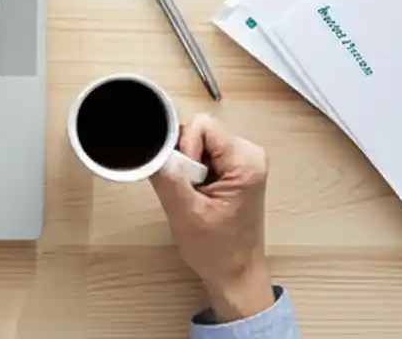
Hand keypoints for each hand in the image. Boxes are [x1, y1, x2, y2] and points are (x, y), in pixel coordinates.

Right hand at [149, 113, 275, 322]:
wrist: (235, 274)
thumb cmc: (218, 251)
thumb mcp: (185, 213)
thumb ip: (167, 177)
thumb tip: (150, 149)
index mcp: (246, 162)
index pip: (204, 126)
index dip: (185, 147)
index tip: (185, 178)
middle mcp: (250, 155)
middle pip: (202, 131)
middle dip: (185, 157)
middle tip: (187, 191)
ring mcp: (244, 161)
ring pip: (200, 142)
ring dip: (188, 166)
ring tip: (193, 196)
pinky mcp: (235, 170)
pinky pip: (204, 154)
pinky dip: (193, 172)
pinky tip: (197, 195)